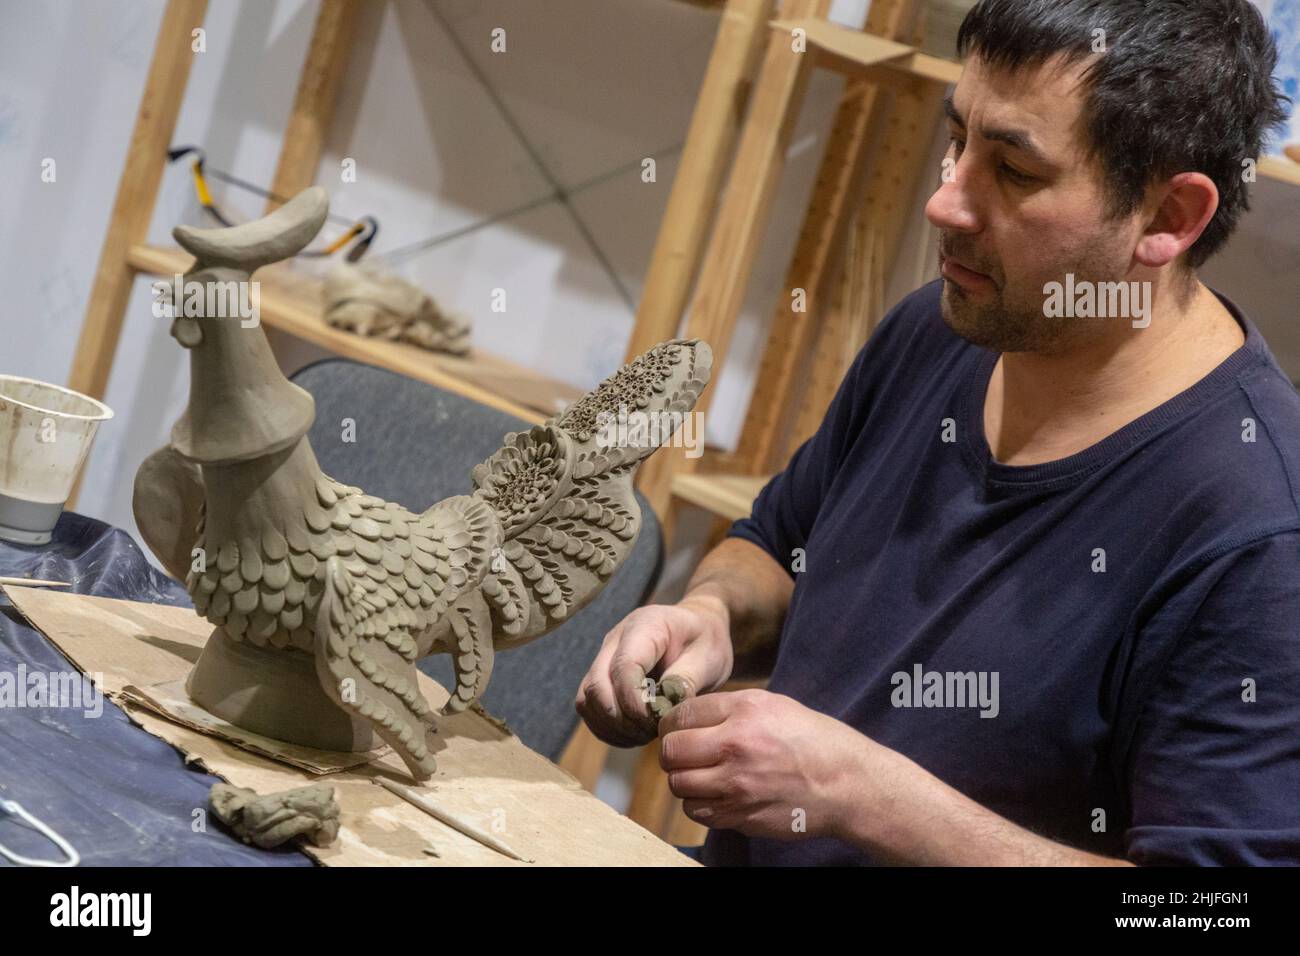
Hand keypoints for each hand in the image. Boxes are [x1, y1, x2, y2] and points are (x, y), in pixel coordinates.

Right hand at [575, 594, 733, 746]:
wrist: (699, 630)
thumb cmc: (705, 641)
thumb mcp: (708, 656)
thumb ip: (685, 680)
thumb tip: (662, 710)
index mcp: (645, 626)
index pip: (623, 666)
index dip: (634, 701)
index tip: (656, 721)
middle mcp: (615, 640)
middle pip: (597, 685)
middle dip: (620, 718)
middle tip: (651, 732)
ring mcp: (604, 658)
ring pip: (587, 699)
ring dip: (611, 725)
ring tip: (644, 734)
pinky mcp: (601, 677)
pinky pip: (589, 708)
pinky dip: (607, 728)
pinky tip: (634, 734)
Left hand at [659, 688, 886, 841]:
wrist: (846, 783)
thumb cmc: (813, 740)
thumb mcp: (773, 705)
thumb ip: (728, 709)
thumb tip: (686, 716)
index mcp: (745, 711)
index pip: (680, 715)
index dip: (671, 723)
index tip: (676, 729)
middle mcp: (736, 746)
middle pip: (671, 752)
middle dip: (672, 752)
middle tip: (684, 753)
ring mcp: (737, 786)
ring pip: (679, 785)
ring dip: (685, 780)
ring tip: (702, 774)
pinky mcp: (741, 816)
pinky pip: (698, 812)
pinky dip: (701, 804)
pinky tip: (718, 794)